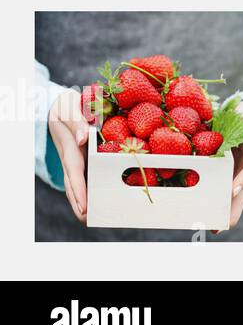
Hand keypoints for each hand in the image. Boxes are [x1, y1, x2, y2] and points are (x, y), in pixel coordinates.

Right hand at [47, 89, 91, 222]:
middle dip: (79, 202)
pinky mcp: (81, 156)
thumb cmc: (67, 105)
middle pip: (73, 183)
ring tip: (91, 218)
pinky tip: (98, 198)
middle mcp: (71, 156)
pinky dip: (88, 187)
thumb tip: (83, 139)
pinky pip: (84, 174)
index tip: (84, 207)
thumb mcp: (69, 107)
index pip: (74, 172)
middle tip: (87, 220)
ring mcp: (75, 158)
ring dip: (83, 199)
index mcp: (70, 147)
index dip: (79, 190)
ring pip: (78, 182)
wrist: (62, 104)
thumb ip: (77, 122)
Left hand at [225, 100, 242, 230]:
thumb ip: (240, 115)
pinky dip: (218, 205)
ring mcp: (242, 176)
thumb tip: (221, 128)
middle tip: (225, 222)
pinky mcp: (230, 179)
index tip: (233, 190)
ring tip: (214, 226)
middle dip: (235, 207)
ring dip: (226, 212)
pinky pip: (225, 193)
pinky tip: (207, 219)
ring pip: (236, 197)